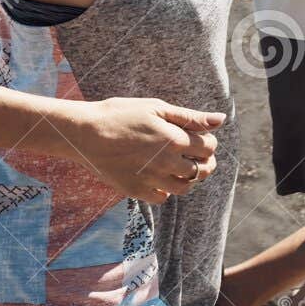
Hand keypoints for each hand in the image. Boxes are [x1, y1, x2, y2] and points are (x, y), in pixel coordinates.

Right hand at [73, 97, 224, 205]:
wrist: (84, 133)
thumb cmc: (120, 114)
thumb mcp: (157, 107)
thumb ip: (191, 116)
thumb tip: (221, 119)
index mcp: (175, 139)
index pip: (209, 147)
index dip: (208, 142)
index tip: (198, 138)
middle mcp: (168, 162)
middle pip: (202, 170)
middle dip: (204, 162)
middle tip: (196, 156)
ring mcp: (152, 179)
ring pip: (185, 187)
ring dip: (188, 178)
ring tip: (180, 167)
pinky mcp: (137, 190)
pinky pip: (162, 198)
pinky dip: (166, 190)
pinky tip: (160, 177)